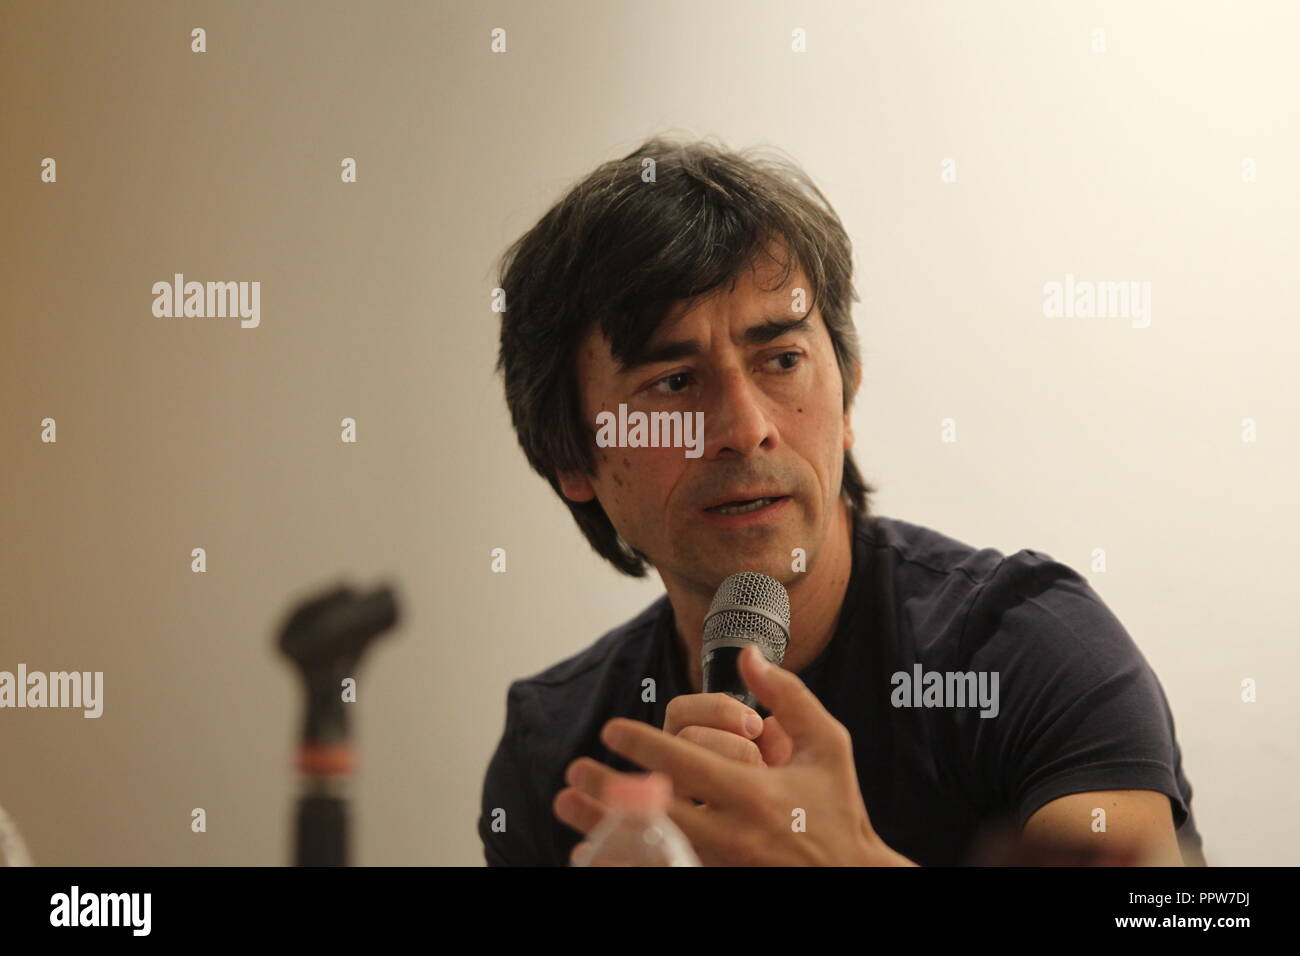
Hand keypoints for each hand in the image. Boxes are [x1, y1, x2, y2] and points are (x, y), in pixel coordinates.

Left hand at [555, 645, 915, 865]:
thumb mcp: (827, 743)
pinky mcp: (719, 878)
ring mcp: (722, 864)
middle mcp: (734, 832)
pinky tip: (596, 850)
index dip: (643, 744)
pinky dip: (629, 858)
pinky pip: (664, 867)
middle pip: (654, 808)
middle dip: (608, 788)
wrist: (853, 876)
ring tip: (568, 804)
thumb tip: (747, 655)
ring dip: (602, 826)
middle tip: (576, 769)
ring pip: (649, 843)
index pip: (687, 762)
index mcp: (757, 792)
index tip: (612, 730)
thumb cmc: (838, 807)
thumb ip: (788, 696)